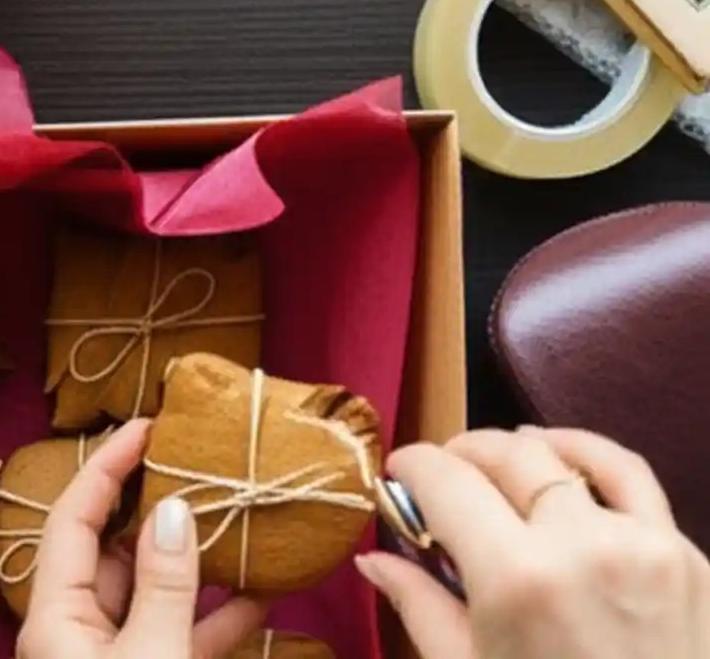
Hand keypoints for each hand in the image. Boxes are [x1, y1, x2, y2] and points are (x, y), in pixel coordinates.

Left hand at [17, 418, 270, 658]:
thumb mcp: (152, 656)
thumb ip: (164, 586)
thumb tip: (174, 511)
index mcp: (55, 617)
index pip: (72, 520)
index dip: (106, 467)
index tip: (148, 427)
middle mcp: (78, 630)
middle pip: (116, 549)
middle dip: (160, 508)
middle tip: (201, 464)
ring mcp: (115, 655)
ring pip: (155, 591)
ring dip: (199, 561)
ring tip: (240, 515)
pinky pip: (183, 633)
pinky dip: (219, 613)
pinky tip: (263, 589)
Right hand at [358, 426, 709, 658]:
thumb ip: (420, 606)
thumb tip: (375, 560)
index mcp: (516, 579)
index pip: (447, 481)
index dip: (413, 466)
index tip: (398, 473)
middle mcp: (580, 544)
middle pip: (505, 455)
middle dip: (460, 452)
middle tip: (439, 473)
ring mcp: (641, 543)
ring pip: (566, 454)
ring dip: (520, 448)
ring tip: (496, 461)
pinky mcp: (684, 553)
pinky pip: (631, 477)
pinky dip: (589, 455)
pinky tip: (562, 458)